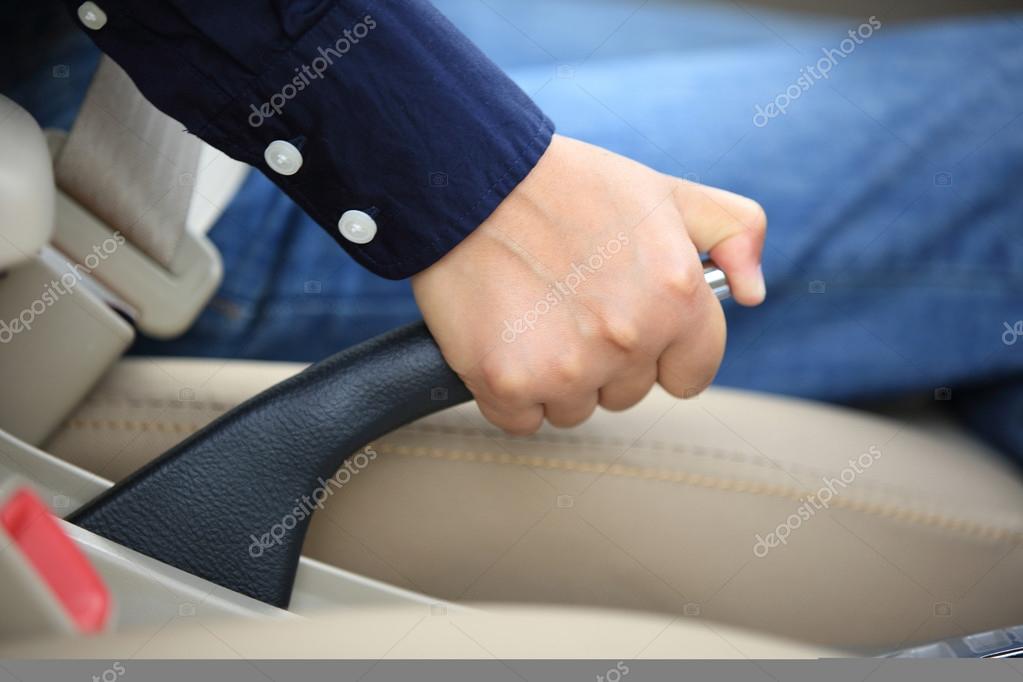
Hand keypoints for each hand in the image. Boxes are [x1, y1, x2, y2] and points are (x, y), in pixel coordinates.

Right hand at [412, 134, 765, 434]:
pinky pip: (521, 419)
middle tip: (568, 304)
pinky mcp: (507, 382)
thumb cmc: (567, 184)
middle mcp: (629, 338)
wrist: (468, 175)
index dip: (659, 351)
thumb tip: (754, 293)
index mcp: (676, 295)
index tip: (628, 327)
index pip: (690, 375)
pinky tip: (503, 339)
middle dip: (603, 361)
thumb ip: (733, 231)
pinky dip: (510, 391)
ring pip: (574, 409)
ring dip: (556, 378)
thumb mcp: (665, 191)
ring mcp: (567, 366)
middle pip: (626, 394)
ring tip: (533, 315)